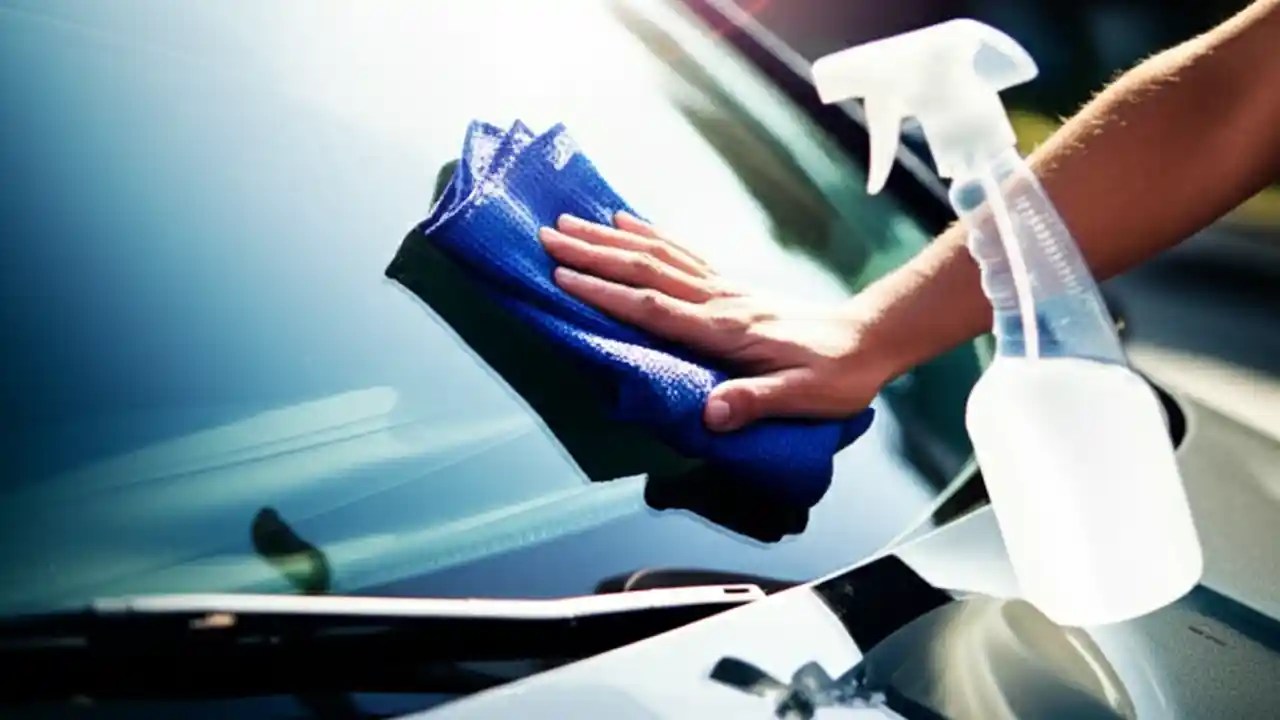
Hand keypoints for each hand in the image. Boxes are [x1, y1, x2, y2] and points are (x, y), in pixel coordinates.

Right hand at [539, 212, 894, 431]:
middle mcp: (719, 301)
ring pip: (658, 255)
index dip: (607, 293)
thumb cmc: (837, 374)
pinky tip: (628, 222)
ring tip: (571, 222)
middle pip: (646, 270)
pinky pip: (681, 253)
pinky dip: (650, 235)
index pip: (655, 308)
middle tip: (547, 237)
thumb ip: (755, 402)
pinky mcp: (731, 286)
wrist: (870, 338)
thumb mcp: (804, 398)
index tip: (564, 277)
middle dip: (593, 254)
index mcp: (726, 331)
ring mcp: (724, 288)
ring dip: (611, 239)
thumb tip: (710, 416)